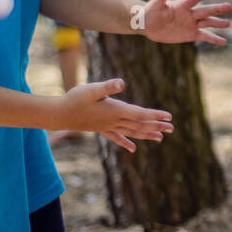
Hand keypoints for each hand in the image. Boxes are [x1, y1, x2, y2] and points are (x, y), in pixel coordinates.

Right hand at [57, 78, 173, 152]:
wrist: (59, 115)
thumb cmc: (75, 99)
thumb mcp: (91, 89)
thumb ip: (107, 87)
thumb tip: (121, 83)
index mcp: (115, 110)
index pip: (140, 114)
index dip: (155, 115)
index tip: (169, 117)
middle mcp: (114, 121)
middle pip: (140, 124)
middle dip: (156, 126)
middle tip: (172, 128)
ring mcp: (108, 127)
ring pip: (132, 132)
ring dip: (147, 134)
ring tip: (161, 138)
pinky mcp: (101, 129)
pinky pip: (117, 138)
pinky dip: (126, 142)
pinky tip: (133, 149)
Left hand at [140, 0, 230, 44]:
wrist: (148, 25)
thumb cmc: (149, 12)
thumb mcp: (155, 4)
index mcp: (181, 5)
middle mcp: (189, 13)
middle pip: (205, 11)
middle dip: (216, 9)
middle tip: (229, 6)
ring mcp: (191, 24)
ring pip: (207, 23)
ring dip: (217, 24)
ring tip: (228, 23)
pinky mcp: (190, 34)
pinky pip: (204, 36)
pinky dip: (214, 39)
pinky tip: (223, 41)